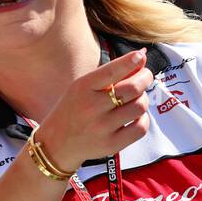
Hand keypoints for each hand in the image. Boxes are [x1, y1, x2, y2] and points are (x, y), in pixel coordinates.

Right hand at [40, 48, 152, 170]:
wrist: (56, 143)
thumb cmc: (74, 110)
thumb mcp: (83, 87)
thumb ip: (110, 73)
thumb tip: (142, 57)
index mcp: (83, 88)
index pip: (111, 71)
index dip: (129, 62)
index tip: (140, 56)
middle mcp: (91, 107)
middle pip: (133, 88)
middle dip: (145, 79)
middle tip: (144, 77)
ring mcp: (101, 128)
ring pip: (139, 107)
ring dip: (143, 99)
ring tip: (136, 99)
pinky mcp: (111, 144)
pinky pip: (140, 128)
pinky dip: (143, 119)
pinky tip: (135, 117)